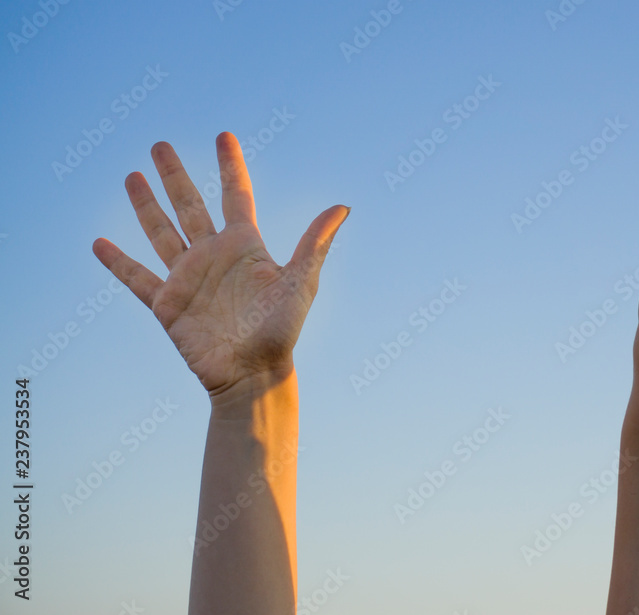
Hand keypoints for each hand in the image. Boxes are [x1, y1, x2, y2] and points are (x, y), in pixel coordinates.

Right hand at [92, 132, 349, 398]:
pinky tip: (99, 243)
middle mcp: (214, 257)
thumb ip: (315, 243)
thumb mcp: (300, 282)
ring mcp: (188, 279)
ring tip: (132, 176)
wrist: (252, 374)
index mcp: (245, 246)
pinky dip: (118, 262)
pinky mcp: (167, 304)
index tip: (225, 136)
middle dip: (175, 175)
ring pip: (161, 232)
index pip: (236, 195)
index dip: (230, 166)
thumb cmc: (281, 331)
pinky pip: (137, 278)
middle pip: (189, 205)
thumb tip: (342, 206)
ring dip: (145, 206)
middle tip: (160, 144)